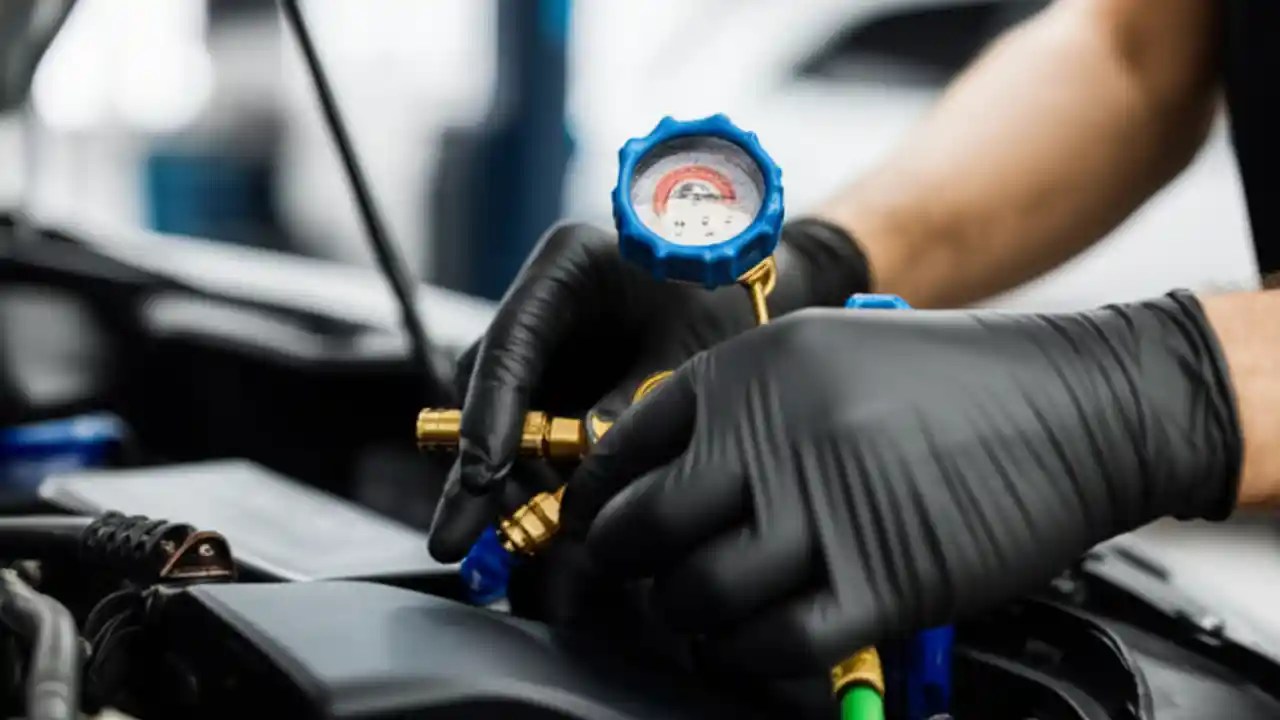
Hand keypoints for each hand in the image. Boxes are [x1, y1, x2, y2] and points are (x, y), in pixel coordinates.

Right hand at [427, 219, 869, 561]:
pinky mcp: (553, 390)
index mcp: (565, 267)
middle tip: (453, 537)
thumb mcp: (690, 349)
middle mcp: (538, 311)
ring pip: (502, 425)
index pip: (510, 344)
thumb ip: (635, 401)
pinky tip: (551, 526)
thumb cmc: (727, 303)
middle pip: (487, 392)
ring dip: (511, 485)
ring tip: (528, 537)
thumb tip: (588, 463)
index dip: (489, 414)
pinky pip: (531, 444)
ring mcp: (541, 354)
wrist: (749, 299)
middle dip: (477, 469)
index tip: (484, 474)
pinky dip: (541, 485)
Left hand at [562, 292, 1241, 674]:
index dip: (595, 496)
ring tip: (700, 610)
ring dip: (684, 614)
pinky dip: (744, 653)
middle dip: (621, 563)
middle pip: (641, 526)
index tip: (594, 524)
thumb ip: (741, 406)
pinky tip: (753, 640)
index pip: (624, 445)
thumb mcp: (825, 352)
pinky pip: (770, 643)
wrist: (1074, 404)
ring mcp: (826, 512)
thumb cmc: (949, 382)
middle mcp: (774, 436)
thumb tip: (658, 470)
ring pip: (695, 594)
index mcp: (752, 371)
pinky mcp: (881, 583)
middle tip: (633, 576)